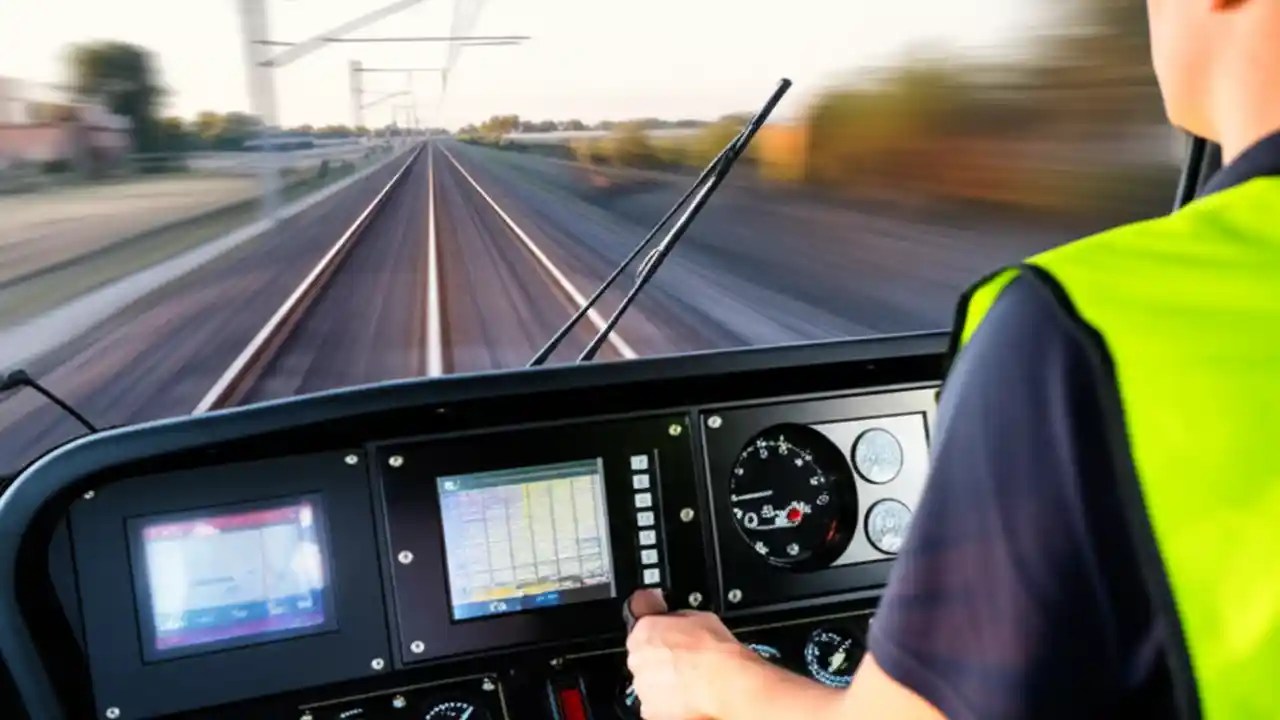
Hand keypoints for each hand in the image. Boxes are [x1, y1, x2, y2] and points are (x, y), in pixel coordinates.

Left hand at [624, 589, 759, 719]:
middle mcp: (636, 660)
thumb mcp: (699, 617)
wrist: (724, 683)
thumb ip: (676, 618)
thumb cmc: (714, 652)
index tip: (669, 637)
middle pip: (644, 658)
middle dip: (661, 659)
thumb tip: (676, 620)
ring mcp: (642, 687)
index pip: (643, 629)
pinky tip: (690, 697)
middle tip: (685, 661)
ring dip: (665, 682)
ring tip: (691, 680)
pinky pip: (658, 705)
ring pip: (651, 683)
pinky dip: (671, 704)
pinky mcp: (651, 711)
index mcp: (643, 632)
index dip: (660, 634)